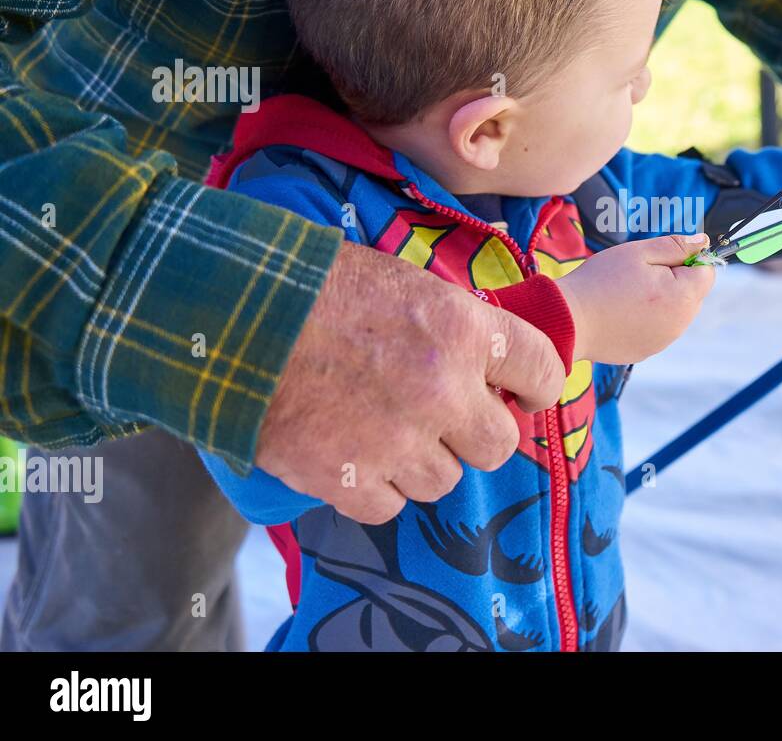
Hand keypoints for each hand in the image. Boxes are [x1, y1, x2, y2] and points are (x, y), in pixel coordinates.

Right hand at [255, 242, 566, 524]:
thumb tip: (486, 364)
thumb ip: (453, 326)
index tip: (523, 393)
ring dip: (423, 462)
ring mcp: (396, 440)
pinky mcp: (346, 478)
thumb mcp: (403, 283)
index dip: (536, 386)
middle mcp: (442, 390)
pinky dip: (374, 488)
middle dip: (476, 433)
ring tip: (385, 430)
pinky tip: (352, 455)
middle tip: (445, 417)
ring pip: (445, 481)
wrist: (231, 315)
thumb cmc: (315, 286)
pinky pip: (389, 506)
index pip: (542, 370)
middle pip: (499, 444)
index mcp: (462, 329)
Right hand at [555, 233, 716, 363]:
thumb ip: (676, 246)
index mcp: (682, 296)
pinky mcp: (647, 350)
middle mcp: (680, 323)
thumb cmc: (601, 283)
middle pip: (692, 293)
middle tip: (639, 274)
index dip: (688, 258)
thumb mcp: (639, 252)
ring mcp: (664, 340)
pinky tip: (621, 311)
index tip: (661, 257)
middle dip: (674, 278)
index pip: (707, 271)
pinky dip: (645, 317)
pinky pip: (657, 327)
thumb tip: (704, 241)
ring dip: (660, 299)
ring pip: (674, 311)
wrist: (568, 321)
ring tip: (627, 294)